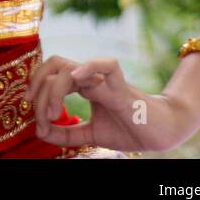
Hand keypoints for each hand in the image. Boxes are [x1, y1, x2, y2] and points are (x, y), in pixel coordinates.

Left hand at [24, 54, 196, 153]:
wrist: (163, 133)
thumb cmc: (130, 129)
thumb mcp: (91, 134)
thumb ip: (67, 133)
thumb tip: (39, 132)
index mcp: (83, 86)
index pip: (51, 75)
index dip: (37, 92)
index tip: (35, 118)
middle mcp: (91, 79)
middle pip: (54, 65)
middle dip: (37, 87)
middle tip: (38, 114)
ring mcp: (106, 82)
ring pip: (70, 69)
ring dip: (53, 90)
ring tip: (54, 113)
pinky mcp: (123, 89)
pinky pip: (106, 66)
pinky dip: (88, 67)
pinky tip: (76, 79)